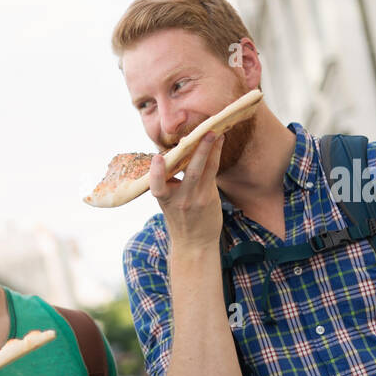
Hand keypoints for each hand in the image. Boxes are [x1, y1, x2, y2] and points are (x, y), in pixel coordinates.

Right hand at [152, 130, 224, 252]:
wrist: (194, 242)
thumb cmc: (178, 217)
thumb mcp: (167, 201)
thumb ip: (168, 180)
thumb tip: (176, 152)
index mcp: (164, 198)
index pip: (158, 186)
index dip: (156, 172)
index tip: (156, 158)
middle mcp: (181, 199)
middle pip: (191, 172)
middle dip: (199, 150)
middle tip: (206, 132)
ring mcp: (197, 198)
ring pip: (206, 170)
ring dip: (212, 149)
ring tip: (217, 132)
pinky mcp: (209, 198)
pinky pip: (212, 173)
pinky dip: (215, 156)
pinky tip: (219, 143)